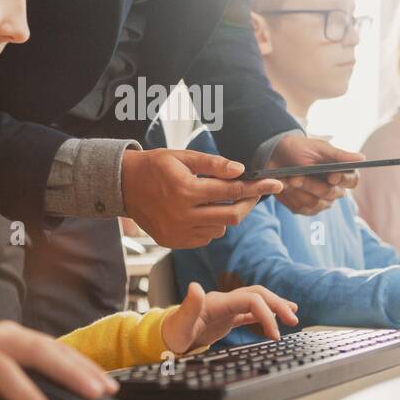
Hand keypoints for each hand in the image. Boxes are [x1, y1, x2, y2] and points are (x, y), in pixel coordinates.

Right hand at [0, 321, 117, 399]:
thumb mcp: (1, 365)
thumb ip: (31, 374)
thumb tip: (75, 396)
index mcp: (10, 335)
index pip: (53, 347)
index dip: (82, 365)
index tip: (108, 386)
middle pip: (34, 349)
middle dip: (68, 372)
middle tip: (93, 394)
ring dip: (26, 394)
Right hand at [121, 148, 282, 248]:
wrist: (123, 186)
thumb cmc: (155, 166)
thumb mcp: (182, 156)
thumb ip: (213, 164)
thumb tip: (241, 170)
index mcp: (186, 190)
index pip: (232, 191)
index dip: (257, 187)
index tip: (276, 184)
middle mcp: (183, 215)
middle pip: (231, 216)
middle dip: (248, 204)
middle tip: (254, 193)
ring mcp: (178, 232)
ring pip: (220, 229)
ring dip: (227, 215)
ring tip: (218, 199)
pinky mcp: (174, 242)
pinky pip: (205, 238)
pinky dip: (211, 226)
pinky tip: (202, 212)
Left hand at [162, 282, 299, 352]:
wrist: (164, 338)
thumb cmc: (172, 333)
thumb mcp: (179, 324)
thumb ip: (189, 306)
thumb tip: (195, 286)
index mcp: (217, 302)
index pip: (250, 300)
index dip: (266, 313)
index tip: (274, 334)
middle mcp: (224, 301)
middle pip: (258, 295)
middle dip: (277, 304)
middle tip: (293, 320)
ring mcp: (226, 309)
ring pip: (256, 301)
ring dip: (275, 306)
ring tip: (292, 314)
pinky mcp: (226, 318)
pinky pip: (249, 313)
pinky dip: (264, 316)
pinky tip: (274, 321)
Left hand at [268, 134, 364, 214]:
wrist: (277, 155)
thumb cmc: (302, 149)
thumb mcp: (319, 148)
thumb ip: (339, 155)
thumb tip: (362, 158)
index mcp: (342, 173)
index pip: (352, 181)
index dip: (344, 180)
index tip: (332, 176)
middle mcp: (335, 190)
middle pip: (330, 193)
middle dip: (312, 184)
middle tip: (296, 177)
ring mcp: (321, 202)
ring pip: (314, 203)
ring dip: (299, 191)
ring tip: (287, 179)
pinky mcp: (306, 209)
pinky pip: (301, 208)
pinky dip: (290, 197)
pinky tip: (284, 187)